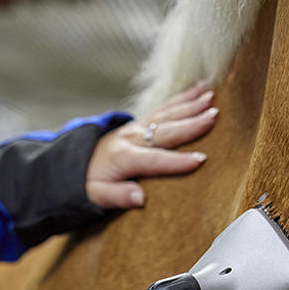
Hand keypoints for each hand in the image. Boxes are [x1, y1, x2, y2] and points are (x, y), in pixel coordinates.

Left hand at [85, 82, 218, 209]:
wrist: (75, 164)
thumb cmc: (88, 183)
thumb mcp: (96, 195)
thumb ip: (117, 196)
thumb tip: (139, 199)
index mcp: (123, 158)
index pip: (154, 160)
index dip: (177, 161)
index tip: (200, 160)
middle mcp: (132, 138)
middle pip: (166, 131)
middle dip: (191, 124)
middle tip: (213, 117)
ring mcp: (137, 127)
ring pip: (167, 114)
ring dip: (190, 105)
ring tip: (211, 98)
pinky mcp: (141, 123)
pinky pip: (164, 108)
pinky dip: (182, 99)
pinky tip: (199, 90)